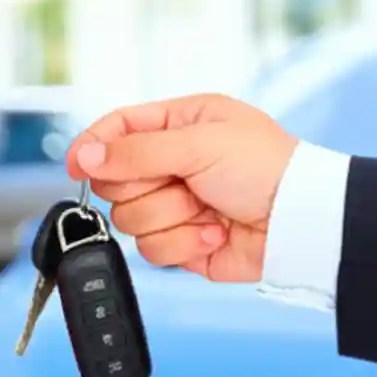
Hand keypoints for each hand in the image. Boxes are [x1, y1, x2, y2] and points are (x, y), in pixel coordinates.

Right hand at [66, 93, 298, 281]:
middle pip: (116, 182)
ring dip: (171, 218)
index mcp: (178, 125)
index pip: (117, 130)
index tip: (76, 166)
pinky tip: (215, 233)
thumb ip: (136, 150)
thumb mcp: (199, 143)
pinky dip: (185, 244)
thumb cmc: (268, 167)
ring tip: (207, 210)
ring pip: (130, 221)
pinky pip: (153, 251)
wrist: (299, 222)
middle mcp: (172, 164)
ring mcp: (176, 205)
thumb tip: (86, 155)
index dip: (92, 147)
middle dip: (148, 188)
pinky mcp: (183, 244)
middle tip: (183, 182)